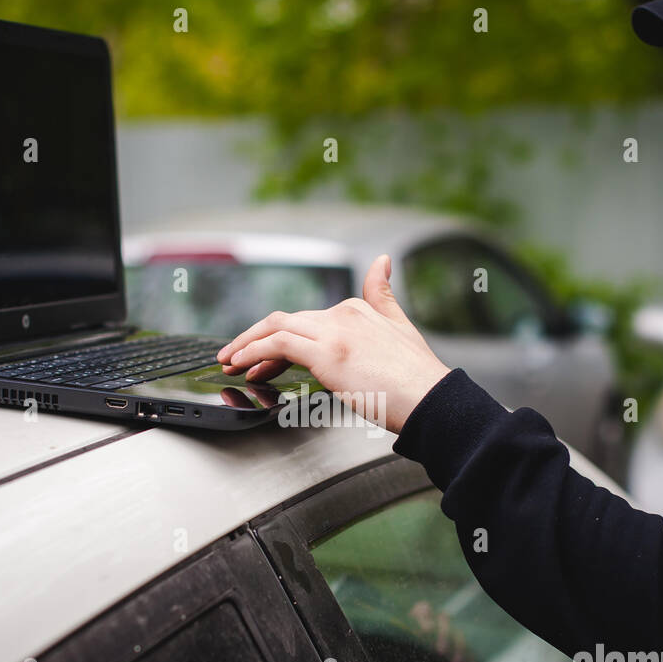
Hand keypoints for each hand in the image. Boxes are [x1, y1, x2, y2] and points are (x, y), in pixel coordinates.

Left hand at [215, 254, 450, 434]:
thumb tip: (381, 260)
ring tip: (229, 361)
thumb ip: (383, 295)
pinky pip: (278, 343)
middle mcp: (343, 314)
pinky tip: (242, 365)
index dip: (279, 339)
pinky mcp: (327, 352)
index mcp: (357, 310)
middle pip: (286, 321)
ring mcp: (334, 332)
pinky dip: (253, 351)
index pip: (306, 321)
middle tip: (234, 356)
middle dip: (254, 339)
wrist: (433, 400)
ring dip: (246, 344)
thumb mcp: (400, 327)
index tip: (263, 359)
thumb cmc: (418, 380)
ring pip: (276, 327)